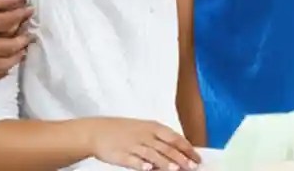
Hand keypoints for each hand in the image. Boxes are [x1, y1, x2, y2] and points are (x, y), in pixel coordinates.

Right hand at [87, 117, 201, 170]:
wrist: (97, 131)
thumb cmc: (123, 130)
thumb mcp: (144, 129)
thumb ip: (160, 140)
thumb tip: (179, 151)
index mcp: (152, 127)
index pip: (174, 138)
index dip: (187, 148)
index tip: (197, 158)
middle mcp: (145, 135)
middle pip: (166, 147)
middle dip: (180, 158)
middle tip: (192, 167)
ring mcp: (133, 145)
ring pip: (152, 154)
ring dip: (164, 162)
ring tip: (175, 170)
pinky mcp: (121, 155)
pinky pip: (133, 160)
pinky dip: (141, 165)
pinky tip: (148, 169)